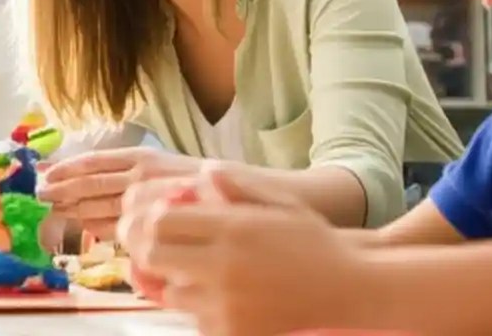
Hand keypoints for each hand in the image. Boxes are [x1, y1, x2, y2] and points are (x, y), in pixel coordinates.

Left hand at [37, 147, 201, 240]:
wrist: (230, 195)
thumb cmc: (190, 181)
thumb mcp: (158, 165)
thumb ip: (127, 171)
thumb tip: (86, 181)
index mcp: (139, 155)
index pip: (93, 160)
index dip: (66, 167)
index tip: (45, 173)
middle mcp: (139, 173)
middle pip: (90, 182)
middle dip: (61, 189)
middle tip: (40, 195)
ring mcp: (145, 197)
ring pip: (99, 205)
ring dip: (73, 209)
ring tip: (54, 210)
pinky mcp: (151, 218)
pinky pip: (115, 225)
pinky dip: (96, 226)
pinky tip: (84, 227)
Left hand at [119, 166, 369, 335]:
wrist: (347, 289)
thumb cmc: (312, 240)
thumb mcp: (281, 201)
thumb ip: (238, 183)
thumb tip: (203, 172)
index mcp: (234, 228)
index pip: (162, 220)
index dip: (148, 217)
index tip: (151, 216)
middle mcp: (225, 267)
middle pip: (153, 254)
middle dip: (144, 246)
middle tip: (151, 241)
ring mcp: (226, 305)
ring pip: (169, 289)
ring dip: (172, 277)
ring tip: (192, 267)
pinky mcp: (231, 333)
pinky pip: (193, 317)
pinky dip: (196, 304)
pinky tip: (217, 292)